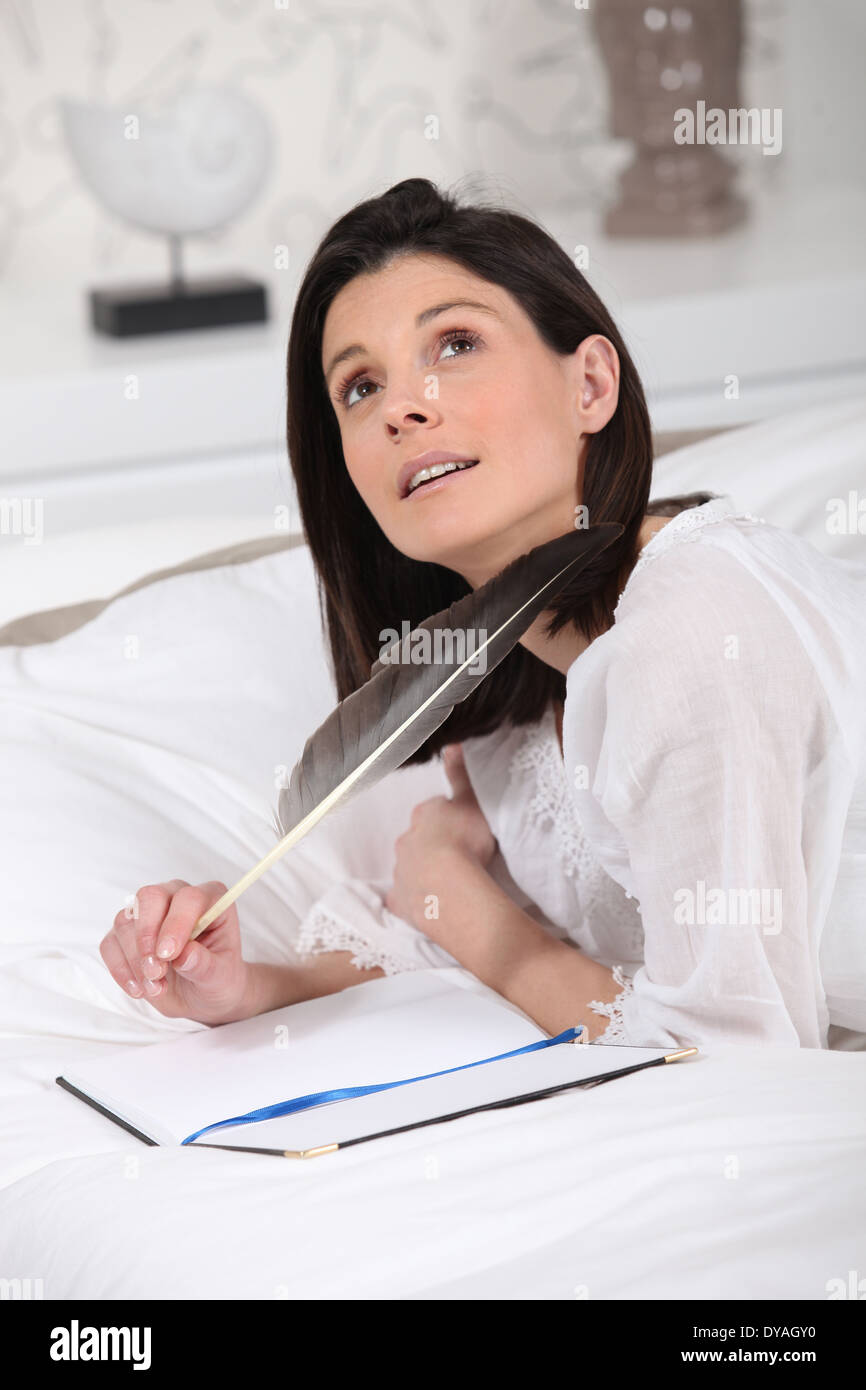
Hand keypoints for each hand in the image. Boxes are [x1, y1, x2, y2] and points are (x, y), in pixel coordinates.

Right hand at [99, 880, 250, 1024]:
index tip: (169, 955)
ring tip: (155, 988)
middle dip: (147, 937)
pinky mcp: (127, 933)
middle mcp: (177, 898)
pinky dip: (120, 969)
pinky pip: (110, 943)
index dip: (176, 923)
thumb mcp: (220, 977)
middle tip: (155, 972)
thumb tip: (184, 955)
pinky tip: (139, 989)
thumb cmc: (218, 979)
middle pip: (150, 897)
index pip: (188, 898)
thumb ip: (204, 965)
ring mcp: (149, 913)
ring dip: (135, 960)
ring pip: (125, 921)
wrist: (203, 995)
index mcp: (210, 900)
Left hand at [384, 743, 497, 928]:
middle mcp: (405, 841)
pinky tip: (428, 904)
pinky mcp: (399, 901)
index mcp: (423, 815)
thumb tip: (451, 743)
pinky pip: (403, 899)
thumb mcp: (470, 801)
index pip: (434, 813)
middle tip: (459, 858)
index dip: (450, 822)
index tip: (464, 831)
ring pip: (411, 868)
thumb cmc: (465, 840)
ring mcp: (400, 872)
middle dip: (433, 847)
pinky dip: (413, 900)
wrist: (450, 886)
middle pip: (418, 840)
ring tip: (449, 883)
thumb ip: (460, 774)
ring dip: (425, 873)